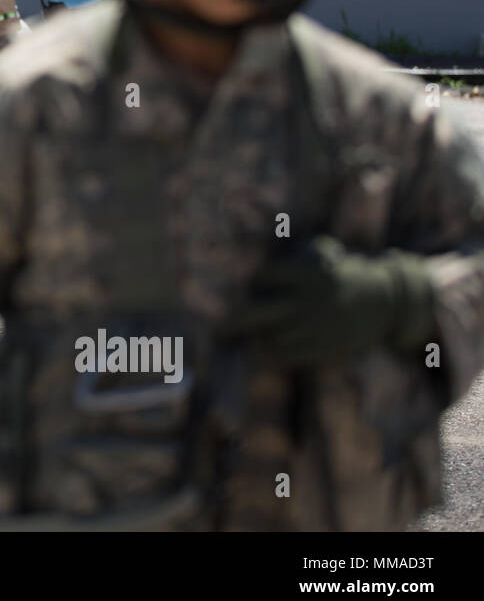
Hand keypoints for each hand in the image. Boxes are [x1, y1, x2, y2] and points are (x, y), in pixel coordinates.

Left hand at [223, 236, 436, 364]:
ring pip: (271, 336)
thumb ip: (295, 254)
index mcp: (311, 274)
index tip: (238, 286)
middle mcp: (312, 301)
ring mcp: (319, 327)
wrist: (385, 302)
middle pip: (258, 311)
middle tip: (215, 324)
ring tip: (239, 337)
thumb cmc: (341, 274)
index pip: (265, 276)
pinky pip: (288, 355)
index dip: (250, 282)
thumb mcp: (324, 255)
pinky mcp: (326, 348)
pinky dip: (270, 354)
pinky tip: (260, 350)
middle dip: (233, 319)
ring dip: (253, 338)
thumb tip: (252, 244)